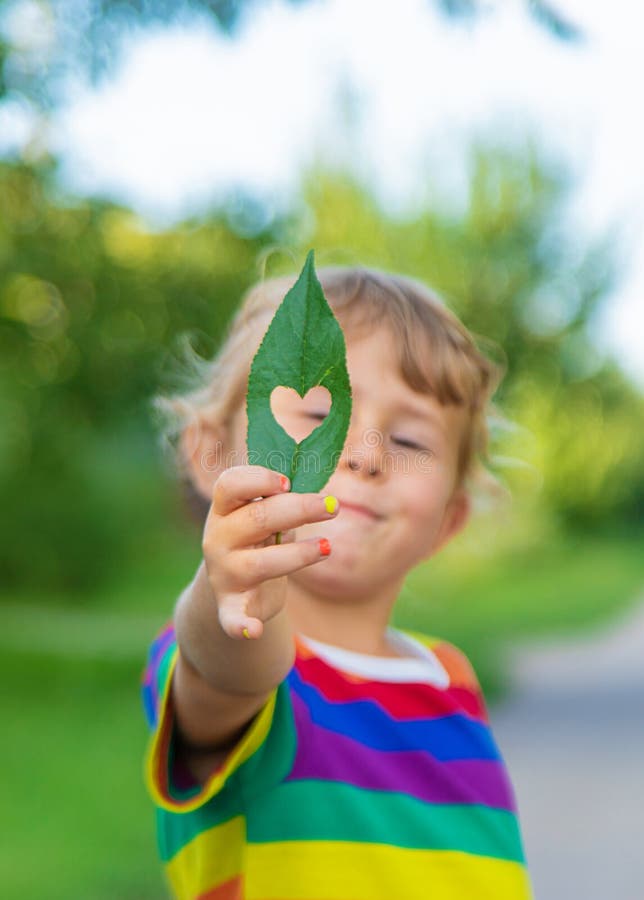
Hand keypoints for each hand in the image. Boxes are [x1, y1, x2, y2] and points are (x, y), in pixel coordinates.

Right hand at [201, 466, 338, 639]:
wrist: (232, 587)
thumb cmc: (257, 540)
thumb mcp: (263, 516)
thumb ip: (280, 500)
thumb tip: (316, 478)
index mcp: (224, 510)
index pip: (230, 485)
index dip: (258, 479)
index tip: (288, 482)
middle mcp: (218, 538)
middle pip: (257, 518)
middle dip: (299, 509)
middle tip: (333, 506)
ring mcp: (224, 573)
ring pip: (261, 562)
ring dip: (299, 555)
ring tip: (328, 547)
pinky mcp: (231, 606)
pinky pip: (232, 618)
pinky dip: (240, 625)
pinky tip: (253, 630)